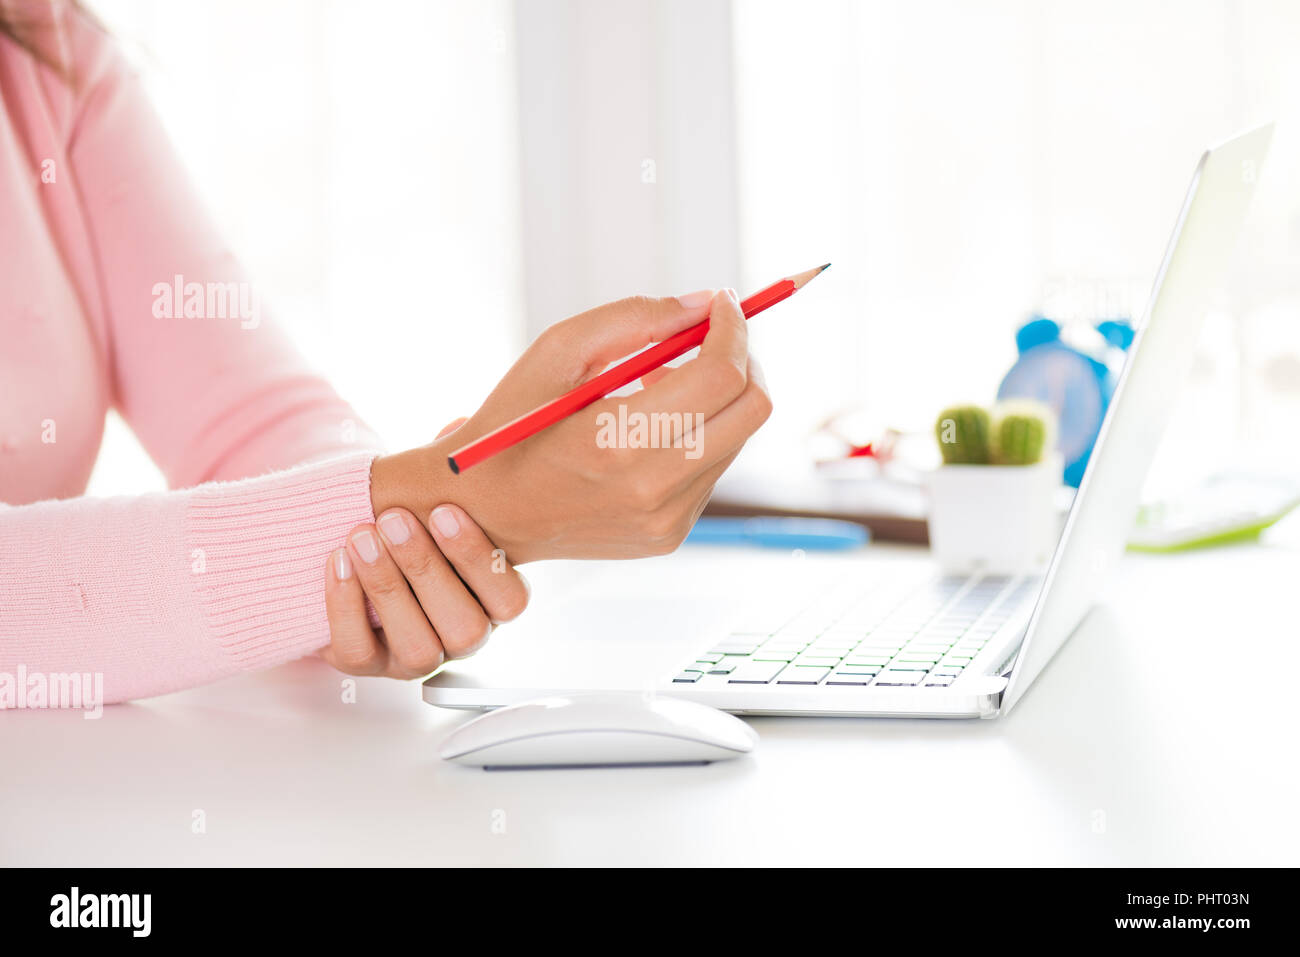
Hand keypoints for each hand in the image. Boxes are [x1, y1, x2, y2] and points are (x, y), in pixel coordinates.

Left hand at [322, 422, 530, 678]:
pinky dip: (344, 607)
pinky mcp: (368, 664)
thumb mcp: (436, 496)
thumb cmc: (410, 519)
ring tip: (362, 535)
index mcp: (494, 599)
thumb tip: (459, 430)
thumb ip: (455, 472)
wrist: (354, 546)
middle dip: (427, 570)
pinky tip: (337, 561)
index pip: (510, 600)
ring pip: (417, 647)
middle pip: (465, 628)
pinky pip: (358, 652)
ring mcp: (417, 656)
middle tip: (395, 520)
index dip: (481, 560)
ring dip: (388, 588)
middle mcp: (463, 636)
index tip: (444, 511)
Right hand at [371, 289, 771, 561]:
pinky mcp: (670, 535)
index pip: (720, 376)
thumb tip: (704, 304)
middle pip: (751, 409)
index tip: (724, 303)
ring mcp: (666, 520)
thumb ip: (632, 318)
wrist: (485, 514)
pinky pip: (714, 467)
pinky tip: (652, 426)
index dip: (734, 328)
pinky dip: (700, 433)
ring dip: (718, 396)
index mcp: (615, 441)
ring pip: (739, 436)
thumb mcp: (555, 353)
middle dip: (744, 357)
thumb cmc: (513, 424)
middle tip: (712, 333)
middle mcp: (651, 489)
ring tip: (660, 382)